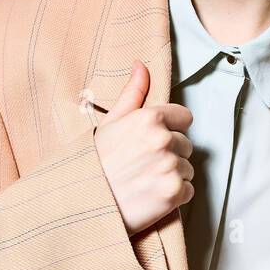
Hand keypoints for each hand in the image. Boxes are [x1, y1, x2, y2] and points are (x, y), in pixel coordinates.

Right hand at [93, 59, 195, 235]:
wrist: (82, 204)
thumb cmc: (94, 162)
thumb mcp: (110, 123)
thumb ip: (132, 94)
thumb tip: (141, 65)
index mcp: (149, 118)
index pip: (184, 118)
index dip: (171, 130)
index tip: (152, 143)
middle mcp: (163, 140)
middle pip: (186, 145)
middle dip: (170, 154)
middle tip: (143, 166)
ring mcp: (170, 167)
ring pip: (188, 169)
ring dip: (172, 176)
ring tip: (145, 182)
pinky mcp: (174, 193)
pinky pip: (188, 191)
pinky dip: (174, 196)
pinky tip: (151, 196)